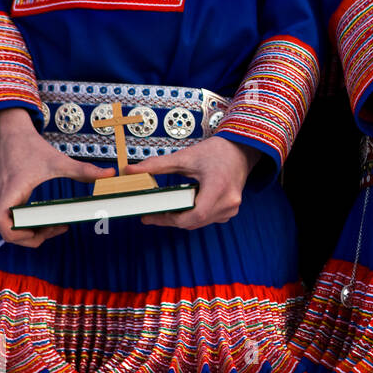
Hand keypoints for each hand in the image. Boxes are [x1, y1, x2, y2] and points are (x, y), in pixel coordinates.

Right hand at [0, 108, 114, 247]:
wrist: (9, 133)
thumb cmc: (29, 146)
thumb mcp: (59, 160)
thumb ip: (84, 170)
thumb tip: (110, 174)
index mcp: (12, 189)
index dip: (16, 233)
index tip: (40, 230)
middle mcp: (0, 196)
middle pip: (7, 230)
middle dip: (31, 236)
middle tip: (56, 229)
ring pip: (8, 226)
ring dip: (29, 231)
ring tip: (53, 226)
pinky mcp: (1, 197)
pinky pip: (10, 218)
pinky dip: (25, 223)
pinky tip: (44, 219)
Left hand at [129, 136, 261, 229]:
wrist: (241, 149)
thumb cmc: (218, 152)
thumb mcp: (185, 157)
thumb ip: (157, 165)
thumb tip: (131, 170)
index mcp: (218, 188)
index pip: (194, 215)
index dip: (170, 219)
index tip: (151, 216)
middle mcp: (228, 202)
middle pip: (194, 222)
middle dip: (171, 219)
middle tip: (151, 214)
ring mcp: (231, 208)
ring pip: (200, 223)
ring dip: (182, 218)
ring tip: (164, 209)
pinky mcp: (230, 210)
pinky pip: (208, 219)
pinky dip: (193, 215)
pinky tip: (182, 207)